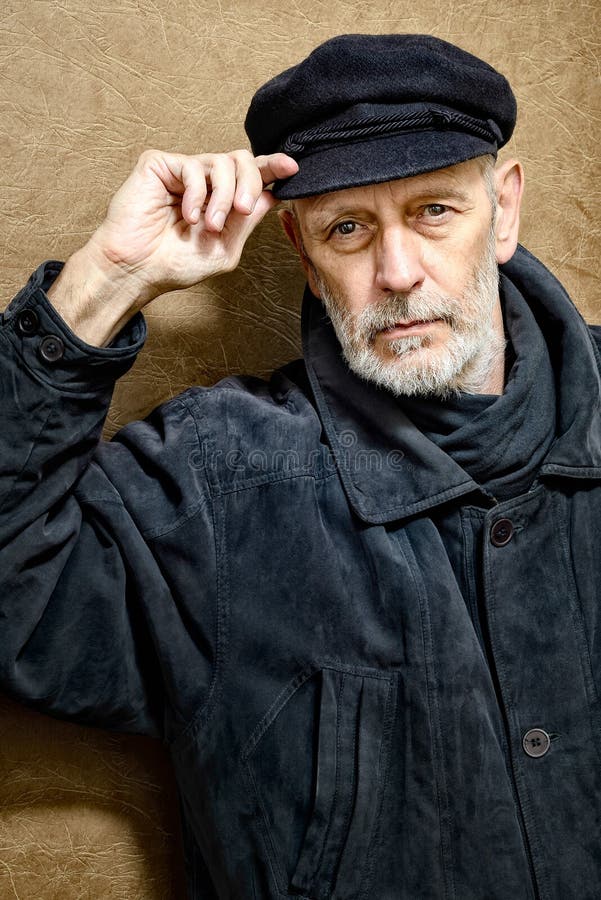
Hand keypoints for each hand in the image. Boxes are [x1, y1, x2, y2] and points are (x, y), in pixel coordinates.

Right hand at [47, 149, 297, 345]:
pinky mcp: (160, 164)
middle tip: (242, 211)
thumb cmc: (175, 264)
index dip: (273, 167)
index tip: (292, 167)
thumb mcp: (225, 248)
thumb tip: (272, 193)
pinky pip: (193, 167)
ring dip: (222, 197)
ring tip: (208, 225)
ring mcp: (182, 170)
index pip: (252, 175)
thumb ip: (247, 222)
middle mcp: (204, 180)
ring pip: (222, 162)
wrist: (138, 269)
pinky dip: (197, 194)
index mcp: (221, 199)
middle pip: (242, 160)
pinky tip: (189, 216)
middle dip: (249, 184)